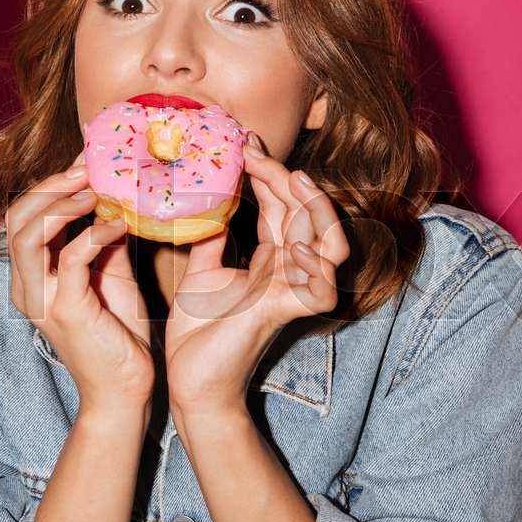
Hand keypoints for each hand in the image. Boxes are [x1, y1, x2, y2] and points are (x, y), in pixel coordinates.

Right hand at [6, 156, 152, 413]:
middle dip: (51, 185)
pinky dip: (93, 234)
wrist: (124, 392)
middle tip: (88, 166)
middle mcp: (27, 286)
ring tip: (96, 188)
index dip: (51, 184)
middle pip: (17, 217)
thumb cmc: (118, 338)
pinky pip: (71, 260)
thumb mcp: (109, 277)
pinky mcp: (66, 311)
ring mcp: (42, 299)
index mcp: (32, 277)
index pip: (24, 216)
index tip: (85, 161)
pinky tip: (117, 223)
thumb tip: (115, 200)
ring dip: (63, 204)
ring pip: (30, 234)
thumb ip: (103, 242)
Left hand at [165, 135, 347, 425]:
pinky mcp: (285, 315)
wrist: (189, 379)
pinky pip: (320, 288)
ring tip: (289, 178)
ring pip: (332, 245)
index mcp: (272, 262)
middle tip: (254, 151)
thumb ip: (212, 237)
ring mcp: (293, 294)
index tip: (244, 142)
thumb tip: (209, 200)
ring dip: (314, 208)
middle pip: (309, 216)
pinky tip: (293, 245)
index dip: (268, 173)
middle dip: (285, 177)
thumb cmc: (198, 332)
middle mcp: (290, 274)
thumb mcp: (202, 271)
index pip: (283, 207)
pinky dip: (314, 264)